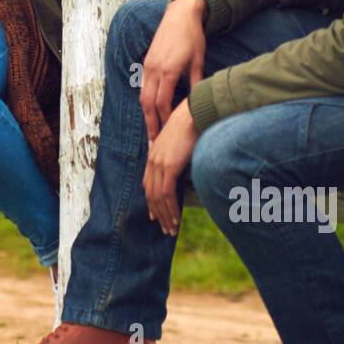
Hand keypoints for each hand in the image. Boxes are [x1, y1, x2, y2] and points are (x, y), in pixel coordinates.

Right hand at [139, 0, 206, 141]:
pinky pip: (143, 87)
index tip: (168, 136)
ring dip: (146, 115)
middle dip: (151, 125)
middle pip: (148, 104)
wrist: (179, 14)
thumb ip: (196, 82)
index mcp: (168, 71)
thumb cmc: (193, 37)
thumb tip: (199, 102)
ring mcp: (148, 66)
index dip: (165, 121)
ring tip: (150, 131)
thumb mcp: (199, 60)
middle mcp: (154, 70)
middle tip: (153, 143)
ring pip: (143, 97)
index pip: (163, 104)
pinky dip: (146, 102)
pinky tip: (151, 111)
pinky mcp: (146, 62)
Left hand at [142, 100, 200, 235]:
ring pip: (158, 198)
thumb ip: (176, 156)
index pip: (148, 185)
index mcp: (154, 155)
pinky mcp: (169, 167)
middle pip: (151, 195)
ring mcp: (159, 164)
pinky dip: (171, 209)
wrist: (195, 113)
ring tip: (172, 230)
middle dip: (158, 215)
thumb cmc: (192, 125)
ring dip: (165, 217)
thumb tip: (181, 168)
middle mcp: (153, 161)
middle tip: (166, 230)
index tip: (157, 217)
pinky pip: (167, 194)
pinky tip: (176, 219)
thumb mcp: (179, 143)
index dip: (152, 203)